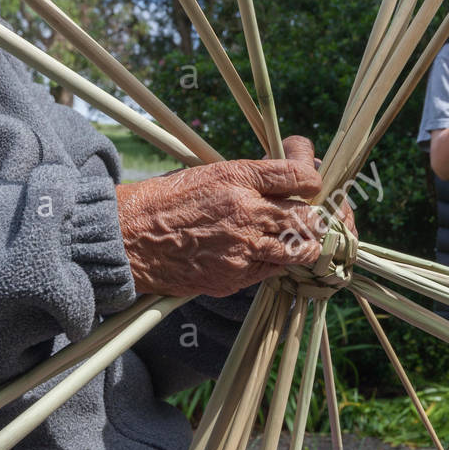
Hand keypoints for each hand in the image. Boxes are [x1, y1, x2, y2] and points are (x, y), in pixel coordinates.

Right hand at [116, 135, 324, 296]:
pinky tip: (271, 253)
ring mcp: (243, 249)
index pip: (300, 175)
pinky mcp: (236, 277)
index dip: (314, 176)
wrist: (130, 239)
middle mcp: (246, 213)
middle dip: (319, 215)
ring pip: (303, 249)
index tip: (310, 181)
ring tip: (301, 238)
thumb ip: (253, 177)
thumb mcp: (211, 173)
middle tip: (315, 213)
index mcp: (239, 178)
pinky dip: (280, 261)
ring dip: (307, 243)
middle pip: (311, 216)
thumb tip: (291, 176)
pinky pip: (276, 270)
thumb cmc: (168, 200)